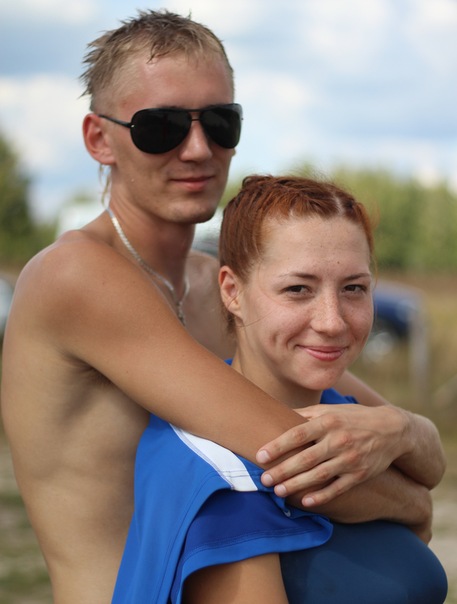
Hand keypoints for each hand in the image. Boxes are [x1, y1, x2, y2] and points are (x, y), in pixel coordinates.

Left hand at [257, 403, 408, 505]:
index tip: (260, 456)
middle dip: (282, 470)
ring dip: (297, 484)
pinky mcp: (360, 474)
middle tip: (263, 479)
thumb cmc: (353, 418)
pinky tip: (305, 501)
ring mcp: (350, 458)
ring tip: (277, 491)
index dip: (278, 446)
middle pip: (305, 458)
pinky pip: (338, 488)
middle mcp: (338, 439)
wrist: (392, 430)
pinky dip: (322, 496)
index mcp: (328, 421)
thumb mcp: (330, 410)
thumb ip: (305, 414)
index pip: (297, 434)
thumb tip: (277, 413)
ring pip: (319, 475)